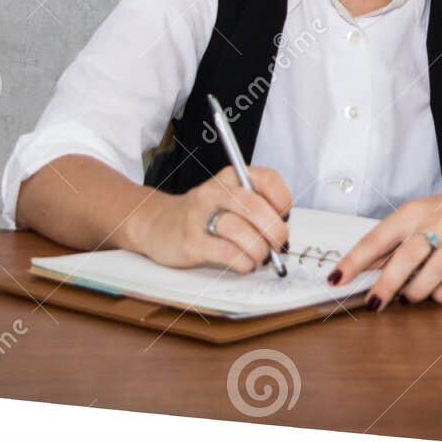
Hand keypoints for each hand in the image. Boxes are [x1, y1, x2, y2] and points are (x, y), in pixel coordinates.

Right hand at [132, 166, 290, 271]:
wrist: (156, 224)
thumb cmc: (203, 214)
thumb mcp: (229, 199)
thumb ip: (256, 208)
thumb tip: (283, 233)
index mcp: (231, 177)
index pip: (266, 179)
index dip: (282, 200)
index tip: (284, 217)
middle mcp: (215, 192)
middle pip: (255, 206)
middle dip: (275, 230)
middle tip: (280, 245)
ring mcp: (200, 216)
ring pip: (240, 229)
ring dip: (259, 249)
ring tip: (261, 257)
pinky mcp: (190, 241)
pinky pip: (225, 251)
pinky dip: (242, 261)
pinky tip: (245, 264)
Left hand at [329, 176, 441, 309]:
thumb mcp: (418, 216)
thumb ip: (392, 243)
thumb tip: (360, 269)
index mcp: (413, 212)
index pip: (377, 238)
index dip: (354, 261)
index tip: (335, 280)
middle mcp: (436, 224)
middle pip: (405, 259)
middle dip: (386, 286)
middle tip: (375, 303)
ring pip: (430, 277)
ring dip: (415, 293)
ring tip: (412, 294)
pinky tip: (438, 291)